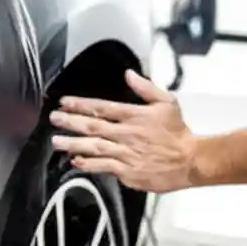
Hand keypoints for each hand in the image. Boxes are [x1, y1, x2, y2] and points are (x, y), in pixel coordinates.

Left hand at [49, 70, 198, 192]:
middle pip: (93, 126)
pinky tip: (76, 161)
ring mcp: (126, 153)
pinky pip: (104, 167)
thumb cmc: (178, 132)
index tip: (64, 103)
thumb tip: (129, 74)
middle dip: (70, 121)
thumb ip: (146, 88)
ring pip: (94, 147)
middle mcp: (127, 134)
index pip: (102, 108)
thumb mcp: (167, 103)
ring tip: (56, 141)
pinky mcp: (128, 171)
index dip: (81, 105)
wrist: (192, 160)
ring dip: (73, 144)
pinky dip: (89, 163)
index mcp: (135, 116)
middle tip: (54, 118)